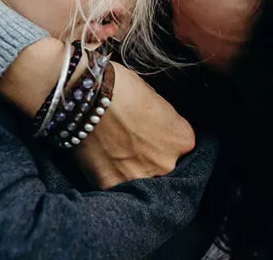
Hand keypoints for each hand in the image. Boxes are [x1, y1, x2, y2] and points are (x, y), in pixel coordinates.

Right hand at [73, 62, 195, 189]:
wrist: (89, 94)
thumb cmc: (121, 87)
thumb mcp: (155, 99)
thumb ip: (161, 120)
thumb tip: (154, 126)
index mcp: (182, 140)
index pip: (178, 147)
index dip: (161, 138)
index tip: (147, 131)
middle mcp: (168, 163)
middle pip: (161, 167)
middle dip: (147, 157)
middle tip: (127, 141)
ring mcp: (140, 177)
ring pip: (138, 180)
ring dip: (127, 169)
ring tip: (110, 151)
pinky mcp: (112, 185)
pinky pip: (112, 184)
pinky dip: (105, 174)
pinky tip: (97, 158)